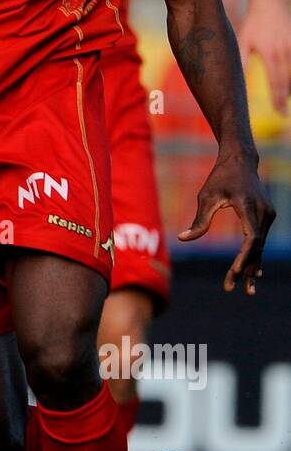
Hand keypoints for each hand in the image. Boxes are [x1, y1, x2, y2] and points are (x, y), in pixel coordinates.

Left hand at [179, 153, 275, 293]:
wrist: (240, 160)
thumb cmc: (220, 177)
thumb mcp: (206, 196)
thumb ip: (199, 220)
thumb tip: (183, 239)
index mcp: (249, 206)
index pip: (252, 238)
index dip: (244, 257)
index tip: (234, 273)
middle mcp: (263, 212)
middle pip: (256, 247)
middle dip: (244, 269)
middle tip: (230, 288)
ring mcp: (267, 214)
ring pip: (260, 246)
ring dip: (252, 266)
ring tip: (248, 290)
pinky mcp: (266, 216)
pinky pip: (261, 240)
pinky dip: (256, 256)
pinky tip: (255, 274)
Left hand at [239, 0, 290, 112]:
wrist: (271, 0)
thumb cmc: (255, 22)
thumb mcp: (244, 41)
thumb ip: (242, 61)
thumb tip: (235, 81)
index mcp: (270, 53)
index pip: (276, 82)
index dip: (278, 100)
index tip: (279, 113)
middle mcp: (286, 50)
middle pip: (290, 80)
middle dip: (287, 98)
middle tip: (284, 113)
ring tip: (288, 100)